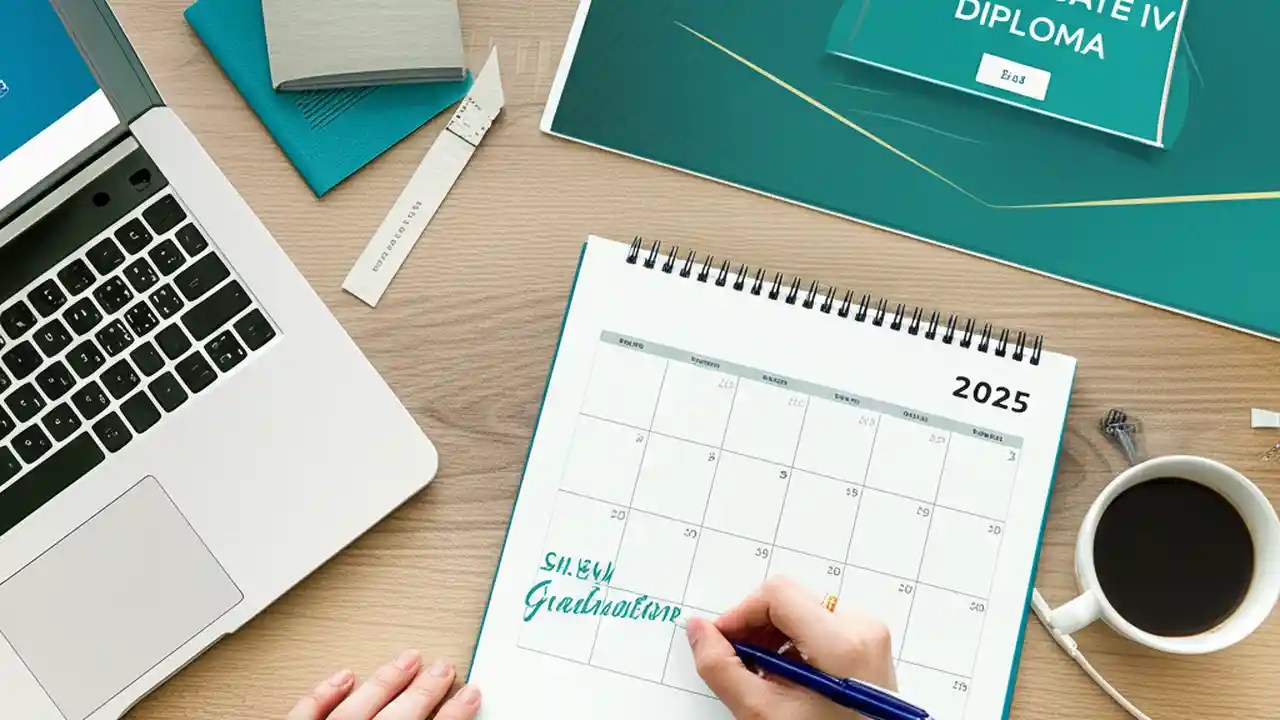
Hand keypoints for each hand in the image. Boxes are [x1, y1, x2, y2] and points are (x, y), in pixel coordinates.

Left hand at [288, 650, 480, 719]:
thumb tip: (449, 719)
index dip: (455, 712)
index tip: (471, 694)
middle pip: (398, 715)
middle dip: (425, 690)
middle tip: (443, 668)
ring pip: (357, 707)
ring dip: (385, 680)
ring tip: (406, 658)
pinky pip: (306, 713)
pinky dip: (324, 693)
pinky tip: (342, 676)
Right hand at [687, 577, 895, 719]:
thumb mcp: (762, 712)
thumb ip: (722, 667)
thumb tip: (698, 629)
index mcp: (842, 643)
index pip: (777, 594)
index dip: (740, 613)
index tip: (721, 639)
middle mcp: (861, 627)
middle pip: (789, 599)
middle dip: (754, 625)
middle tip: (739, 660)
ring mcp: (868, 631)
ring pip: (800, 607)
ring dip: (771, 634)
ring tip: (762, 672)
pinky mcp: (866, 639)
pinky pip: (818, 621)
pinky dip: (792, 640)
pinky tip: (784, 672)